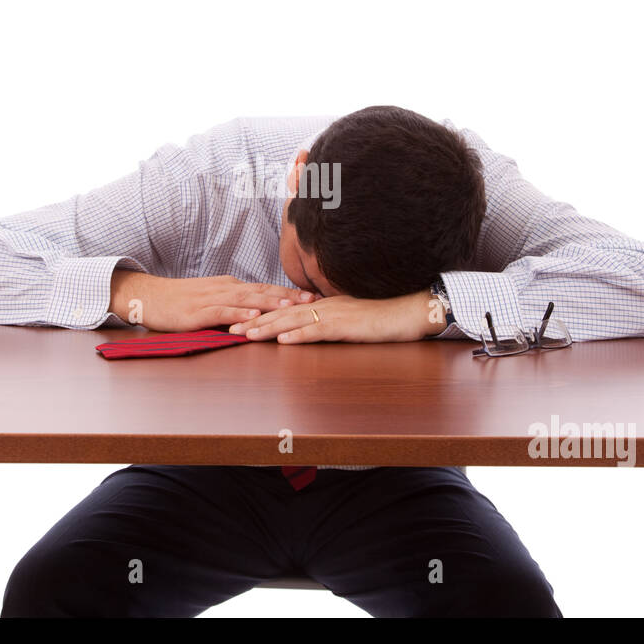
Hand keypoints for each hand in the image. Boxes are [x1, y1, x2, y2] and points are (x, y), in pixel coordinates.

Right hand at [109, 271, 315, 332]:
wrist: (148, 296)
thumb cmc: (179, 301)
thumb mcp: (210, 300)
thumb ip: (232, 304)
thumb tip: (254, 311)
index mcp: (229, 286)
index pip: (264, 288)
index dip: (289, 292)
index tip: (312, 296)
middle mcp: (225, 288)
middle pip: (263, 291)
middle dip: (290, 296)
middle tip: (314, 300)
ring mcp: (212, 299)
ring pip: (247, 299)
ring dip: (272, 303)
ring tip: (294, 307)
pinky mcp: (198, 312)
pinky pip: (223, 311)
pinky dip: (241, 313)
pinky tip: (256, 316)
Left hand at [228, 289, 443, 343]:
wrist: (415, 308)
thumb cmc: (387, 316)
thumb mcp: (353, 319)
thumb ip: (332, 321)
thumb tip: (312, 326)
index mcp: (325, 304)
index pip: (287, 308)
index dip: (261, 314)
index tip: (238, 319)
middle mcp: (326, 305)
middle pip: (283, 312)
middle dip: (254, 320)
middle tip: (228, 327)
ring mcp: (337, 314)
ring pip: (295, 320)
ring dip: (268, 328)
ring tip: (246, 335)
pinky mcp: (349, 325)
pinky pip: (320, 330)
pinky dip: (300, 334)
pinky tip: (283, 340)